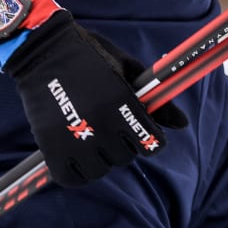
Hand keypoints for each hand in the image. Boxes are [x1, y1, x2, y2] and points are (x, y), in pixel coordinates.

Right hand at [4, 12, 186, 186]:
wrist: (44, 49)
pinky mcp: (50, 146)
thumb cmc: (91, 55)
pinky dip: (77, 172)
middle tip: (113, 127)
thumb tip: (183, 124)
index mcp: (121, 101)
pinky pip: (72, 177)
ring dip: (101, 158)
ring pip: (101, 169)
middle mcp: (100, 122)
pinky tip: (79, 157)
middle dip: (124, 144)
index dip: (152, 140)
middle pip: (126, 156)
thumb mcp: (129, 69)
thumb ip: (156, 101)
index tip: (146, 134)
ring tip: (93, 138)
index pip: (151, 143)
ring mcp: (74, 136)